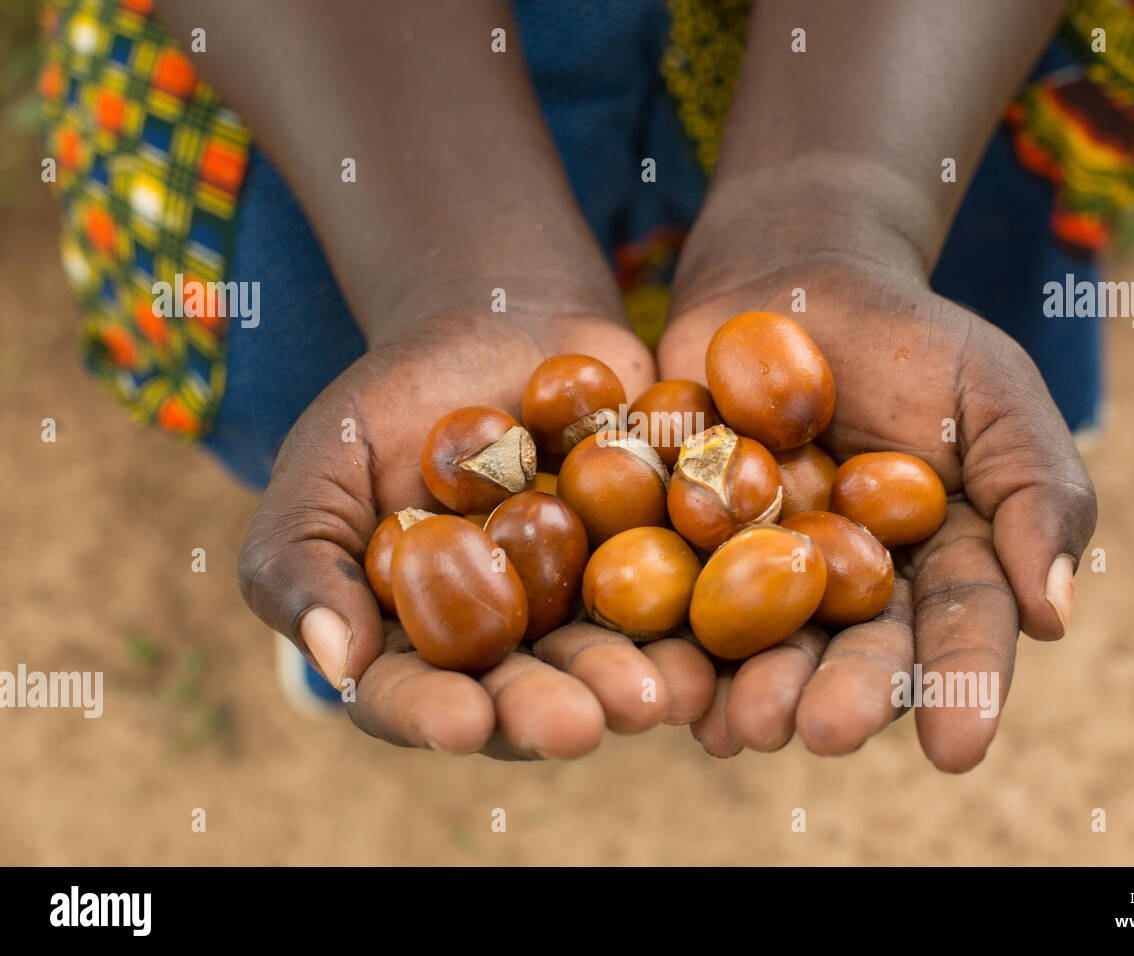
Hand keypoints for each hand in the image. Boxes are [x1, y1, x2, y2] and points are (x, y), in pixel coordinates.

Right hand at [238, 307, 714, 757]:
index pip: (412, 695)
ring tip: (661, 692)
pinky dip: (701, 618)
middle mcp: (506, 646)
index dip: (433, 714)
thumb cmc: (396, 397)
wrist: (506, 325)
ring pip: (608, 661)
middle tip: (579, 724)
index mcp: (414, 640)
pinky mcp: (659, 567)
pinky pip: (684, 601)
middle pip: (521, 694)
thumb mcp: (327, 459)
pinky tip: (720, 634)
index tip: (462, 723)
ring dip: (634, 682)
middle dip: (549, 711)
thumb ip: (303, 557)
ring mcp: (586, 611)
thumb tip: (337, 662)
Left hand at [659, 250, 1096, 770]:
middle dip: (844, 695)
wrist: (791, 280)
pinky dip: (678, 642)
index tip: (957, 753)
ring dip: (755, 687)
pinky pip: (683, 600)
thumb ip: (1035, 492)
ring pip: (769, 644)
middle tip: (824, 732)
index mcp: (942, 563)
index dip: (961, 687)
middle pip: (856, 651)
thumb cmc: (910, 337)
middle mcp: (857, 589)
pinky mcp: (691, 547)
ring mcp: (770, 573)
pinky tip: (672, 686)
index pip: (960, 628)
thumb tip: (1054, 617)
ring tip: (743, 725)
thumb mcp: (992, 392)